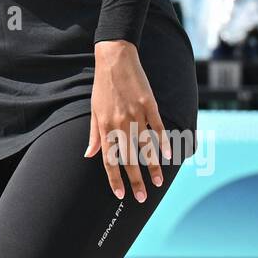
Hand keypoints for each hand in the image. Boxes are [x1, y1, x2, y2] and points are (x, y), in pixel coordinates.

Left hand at [85, 39, 170, 201]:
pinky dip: (164, 142)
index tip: (120, 194)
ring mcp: (136, 115)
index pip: (109, 159)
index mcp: (105, 127)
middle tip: (142, 198)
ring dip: (152, 167)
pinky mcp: (149, 105)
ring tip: (158, 183)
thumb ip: (95, 135)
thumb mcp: (94, 111)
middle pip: (128, 158)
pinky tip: (169, 156)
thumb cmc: (102, 87)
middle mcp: (120, 124)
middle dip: (135, 180)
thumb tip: (89, 155)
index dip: (114, 178)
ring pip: (145, 146)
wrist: (115, 59)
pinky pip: (158, 128)